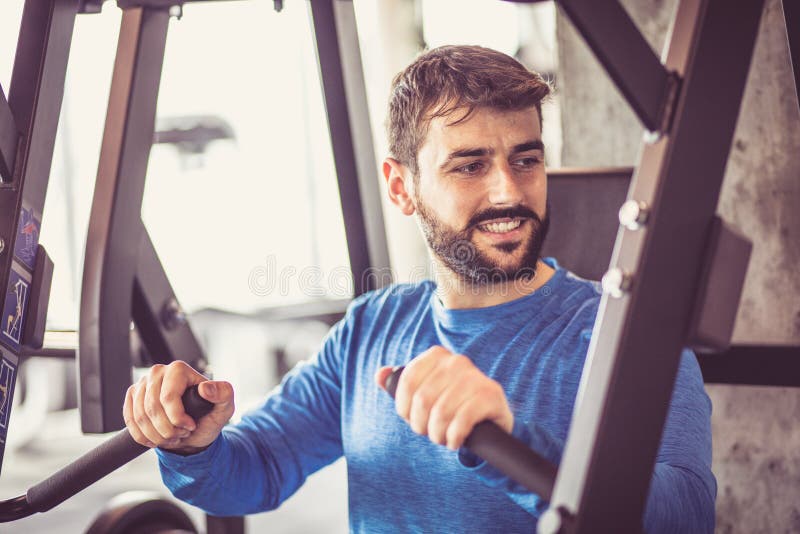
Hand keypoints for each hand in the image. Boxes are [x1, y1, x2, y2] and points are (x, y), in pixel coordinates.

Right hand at [123, 360, 234, 453]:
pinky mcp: (133, 397)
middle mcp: (158, 372)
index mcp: (179, 369)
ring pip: (140, 417)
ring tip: (172, 437)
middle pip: (152, 408)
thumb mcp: (225, 407)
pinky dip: (143, 436)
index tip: (190, 427)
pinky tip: (157, 438)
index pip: (168, 397)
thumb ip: (223, 394)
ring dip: (156, 435)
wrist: (194, 430)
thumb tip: (206, 388)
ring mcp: (143, 384)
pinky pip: (130, 421)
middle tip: (182, 434)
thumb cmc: (209, 416)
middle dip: (167, 430)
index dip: (177, 419)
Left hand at [375, 346, 512, 449]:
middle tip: (429, 433)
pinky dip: (453, 438)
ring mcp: (476, 377)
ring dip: (438, 434)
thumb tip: (380, 374)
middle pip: (422, 400)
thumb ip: (401, 383)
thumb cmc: (450, 404)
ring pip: (441, 413)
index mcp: (437, 355)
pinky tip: (455, 441)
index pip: (407, 381)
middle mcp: (457, 361)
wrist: (490, 418)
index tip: (411, 419)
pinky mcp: (490, 395)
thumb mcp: (426, 391)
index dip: (404, 407)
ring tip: (443, 438)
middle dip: (421, 425)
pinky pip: (461, 422)